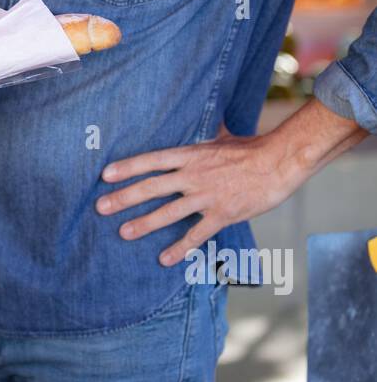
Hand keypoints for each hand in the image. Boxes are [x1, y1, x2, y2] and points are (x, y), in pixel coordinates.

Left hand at [95, 128, 301, 267]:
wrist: (280, 162)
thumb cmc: (252, 148)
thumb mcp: (224, 136)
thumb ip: (208, 135)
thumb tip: (206, 123)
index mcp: (192, 154)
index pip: (152, 160)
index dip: (127, 167)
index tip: (105, 175)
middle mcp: (194, 175)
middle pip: (152, 187)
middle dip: (124, 198)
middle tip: (101, 208)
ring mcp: (207, 196)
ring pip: (168, 212)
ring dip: (144, 224)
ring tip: (124, 233)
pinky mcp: (222, 214)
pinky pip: (197, 234)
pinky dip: (180, 248)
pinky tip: (164, 259)